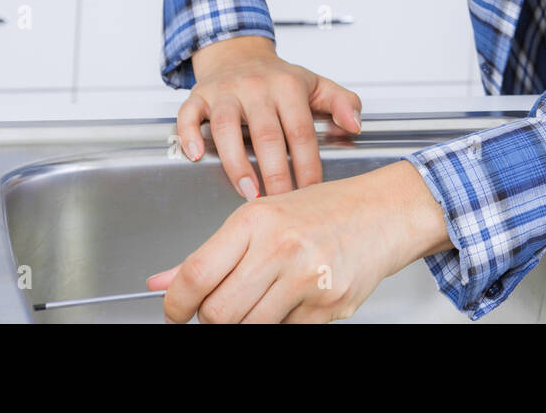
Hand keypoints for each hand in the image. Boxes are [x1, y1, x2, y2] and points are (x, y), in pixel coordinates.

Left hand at [146, 160, 453, 322]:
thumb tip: (160, 282)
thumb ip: (210, 253)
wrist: (385, 212)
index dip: (175, 304)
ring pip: (249, 329)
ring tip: (257, 303)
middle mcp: (281, 248)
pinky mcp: (330, 306)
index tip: (175, 312)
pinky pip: (285, 334)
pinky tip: (290, 303)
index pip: (196, 275)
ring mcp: (307, 279)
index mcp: (256, 220)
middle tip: (219, 309)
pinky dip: (280, 326)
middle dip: (211, 320)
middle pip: (218, 313)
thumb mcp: (262, 217)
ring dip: (244, 325)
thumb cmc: (324, 211)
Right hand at [180, 35, 361, 199]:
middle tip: (281, 201)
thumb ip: (343, 102)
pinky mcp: (199, 96)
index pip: (300, 129)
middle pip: (266, 134)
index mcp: (287, 85)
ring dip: (236, 163)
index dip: (307, 162)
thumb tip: (355, 124)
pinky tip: (196, 156)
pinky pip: (189, 115)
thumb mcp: (316, 84)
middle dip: (275, 172)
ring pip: (226, 127)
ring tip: (248, 191)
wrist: (239, 53)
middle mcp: (255, 87)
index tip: (311, 190)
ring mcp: (225, 92)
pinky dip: (189, 135)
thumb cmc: (278, 78)